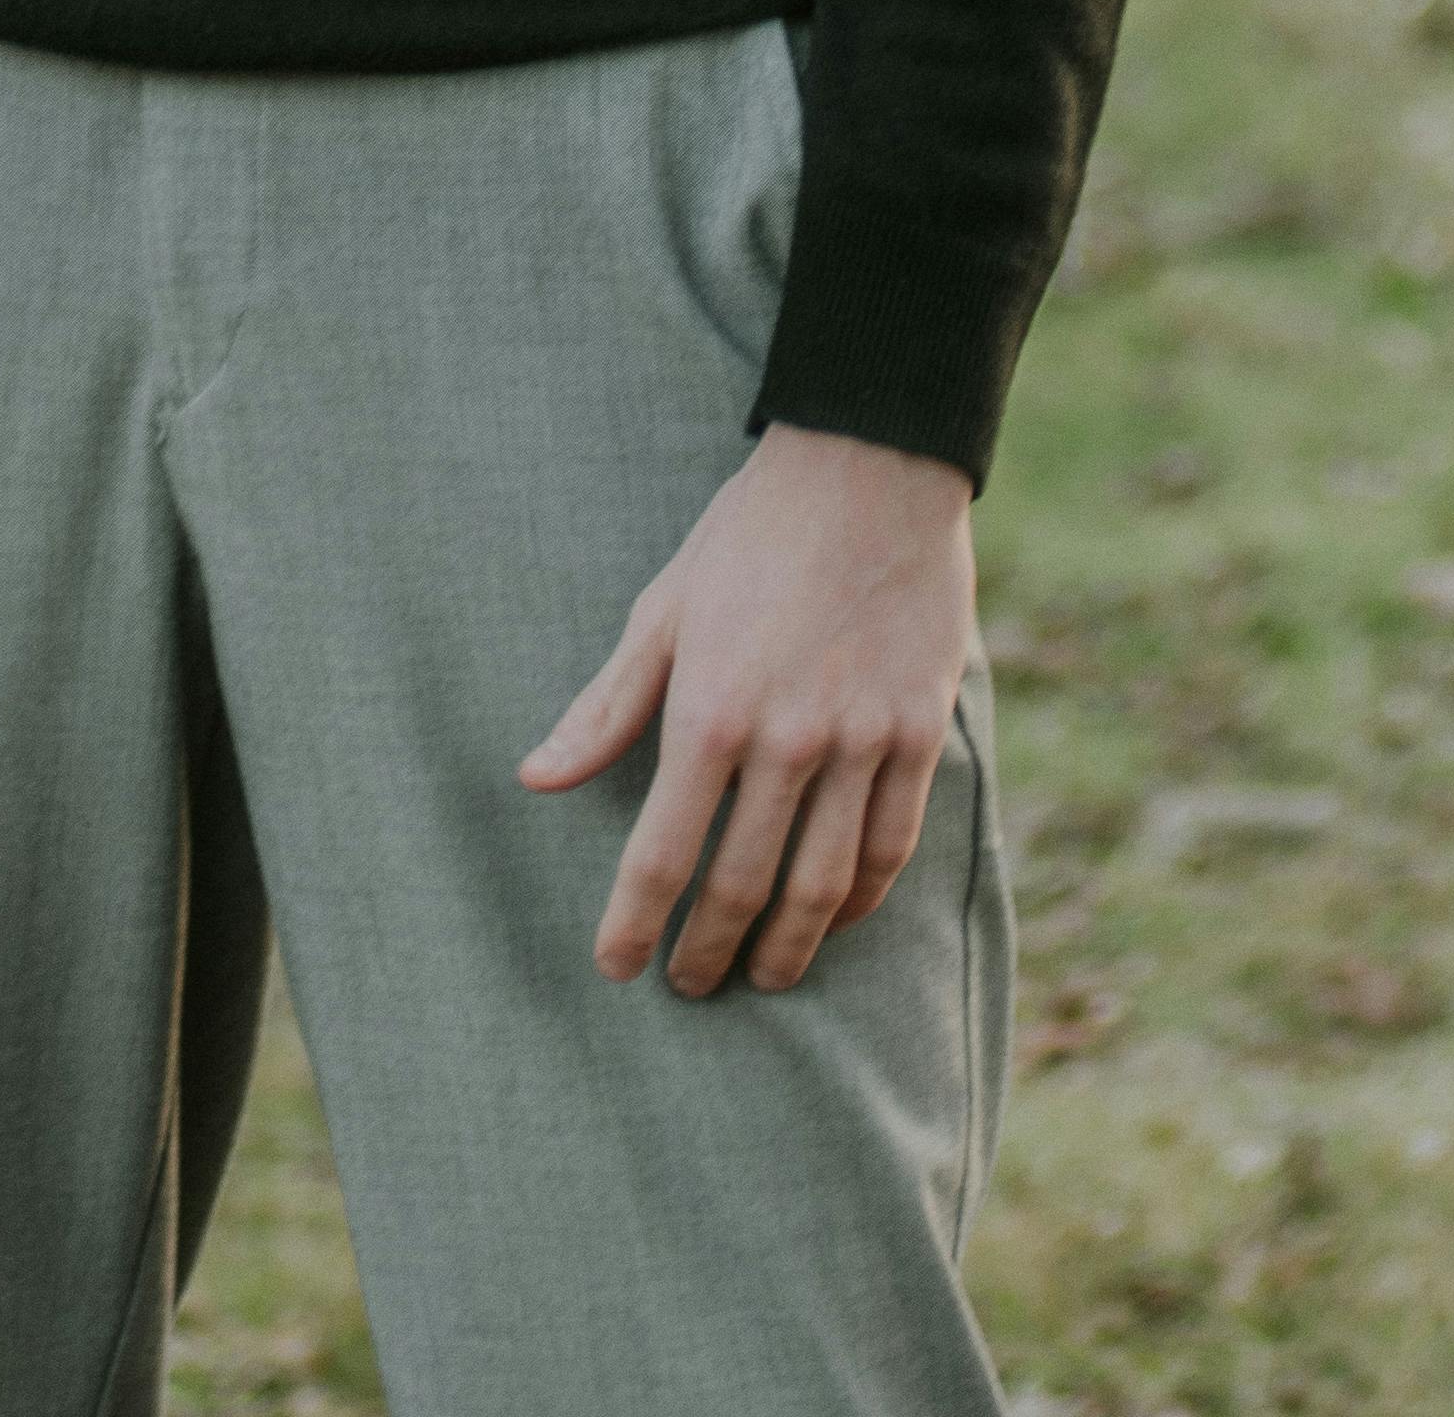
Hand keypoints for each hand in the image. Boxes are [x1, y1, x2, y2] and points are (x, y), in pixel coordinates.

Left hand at [520, 424, 975, 997]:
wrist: (868, 469)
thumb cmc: (749, 537)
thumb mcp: (663, 610)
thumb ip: (606, 707)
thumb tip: (535, 780)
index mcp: (710, 710)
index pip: (661, 853)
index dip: (635, 924)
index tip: (617, 968)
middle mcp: (787, 740)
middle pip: (743, 887)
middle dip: (709, 951)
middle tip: (690, 984)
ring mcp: (860, 741)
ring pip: (822, 887)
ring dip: (787, 950)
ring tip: (762, 977)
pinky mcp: (917, 734)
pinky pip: (890, 848)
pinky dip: (858, 900)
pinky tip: (832, 918)